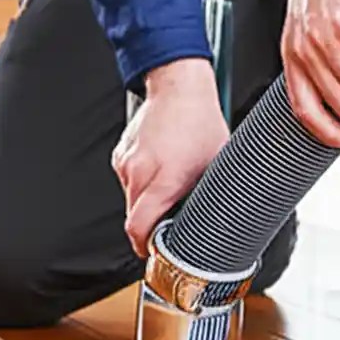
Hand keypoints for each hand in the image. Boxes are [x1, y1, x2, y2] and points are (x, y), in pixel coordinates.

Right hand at [112, 58, 228, 256]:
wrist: (178, 85)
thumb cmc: (200, 121)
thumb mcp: (216, 164)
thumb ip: (210, 196)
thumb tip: (218, 221)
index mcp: (163, 180)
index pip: (138, 229)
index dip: (145, 247)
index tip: (154, 253)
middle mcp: (139, 173)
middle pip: (135, 217)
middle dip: (152, 224)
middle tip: (173, 221)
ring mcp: (126, 163)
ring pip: (132, 198)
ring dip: (150, 200)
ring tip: (172, 182)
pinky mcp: (121, 155)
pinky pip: (130, 180)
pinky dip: (144, 182)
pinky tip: (163, 166)